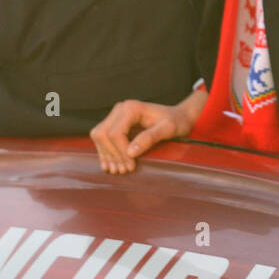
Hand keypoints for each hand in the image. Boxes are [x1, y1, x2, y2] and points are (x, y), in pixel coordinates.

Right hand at [90, 87, 206, 173]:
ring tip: (118, 171)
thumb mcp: (168, 129)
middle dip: (113, 155)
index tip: (131, 166)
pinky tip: (110, 165)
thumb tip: (130, 152)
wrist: (178, 117)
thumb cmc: (176, 122)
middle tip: (125, 171)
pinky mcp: (115, 124)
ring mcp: (116, 116)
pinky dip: (105, 153)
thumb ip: (150, 138)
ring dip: (107, 155)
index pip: (115, 133)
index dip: (120, 152)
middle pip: (103, 135)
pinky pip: (102, 139)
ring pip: (100, 137)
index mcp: (131, 108)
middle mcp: (120, 109)